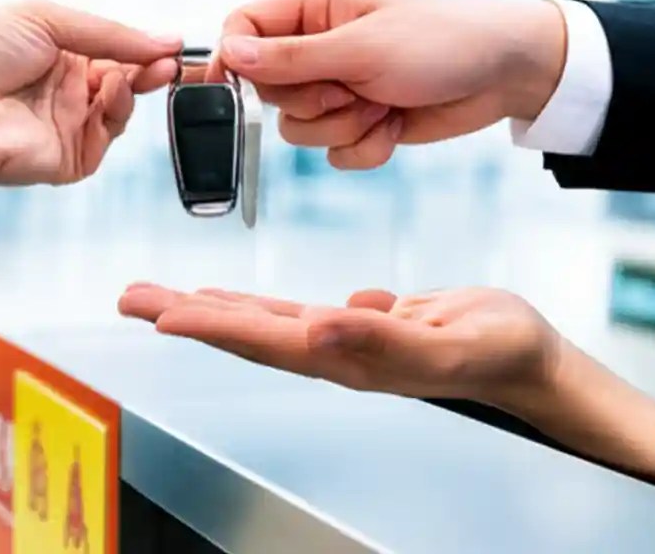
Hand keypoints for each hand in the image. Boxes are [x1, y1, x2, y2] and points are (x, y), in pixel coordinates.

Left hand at [0, 0, 181, 195]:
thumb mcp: (45, 18)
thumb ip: (108, 32)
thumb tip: (163, 40)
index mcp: (57, 55)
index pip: (115, 52)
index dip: (144, 48)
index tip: (173, 43)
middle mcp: (64, 92)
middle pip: (126, 83)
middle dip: (151, 70)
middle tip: (171, 61)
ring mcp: (66, 127)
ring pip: (121, 111)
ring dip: (136, 89)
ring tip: (141, 73)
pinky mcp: (65, 159)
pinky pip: (106, 139)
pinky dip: (117, 115)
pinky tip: (111, 94)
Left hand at [118, 282, 654, 480]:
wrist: (523, 357)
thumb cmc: (496, 351)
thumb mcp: (446, 342)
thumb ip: (383, 340)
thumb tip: (322, 327)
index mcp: (345, 358)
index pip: (262, 340)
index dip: (209, 327)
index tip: (160, 314)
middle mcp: (332, 353)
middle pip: (243, 333)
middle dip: (183, 315)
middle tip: (131, 297)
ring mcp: (339, 341)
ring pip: (257, 323)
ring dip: (205, 309)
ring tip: (156, 297)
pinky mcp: (354, 324)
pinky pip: (285, 313)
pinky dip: (249, 305)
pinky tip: (229, 298)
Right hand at [213, 0, 565, 168]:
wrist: (502, 76)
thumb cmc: (442, 42)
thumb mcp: (361, 48)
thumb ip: (292, 57)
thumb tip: (231, 53)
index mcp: (314, 7)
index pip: (244, 27)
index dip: (234, 59)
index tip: (234, 88)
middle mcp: (320, 46)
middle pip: (269, 90)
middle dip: (312, 101)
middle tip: (351, 87)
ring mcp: (339, 86)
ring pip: (298, 128)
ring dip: (342, 126)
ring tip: (382, 104)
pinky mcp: (359, 121)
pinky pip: (333, 153)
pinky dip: (365, 147)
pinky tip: (394, 123)